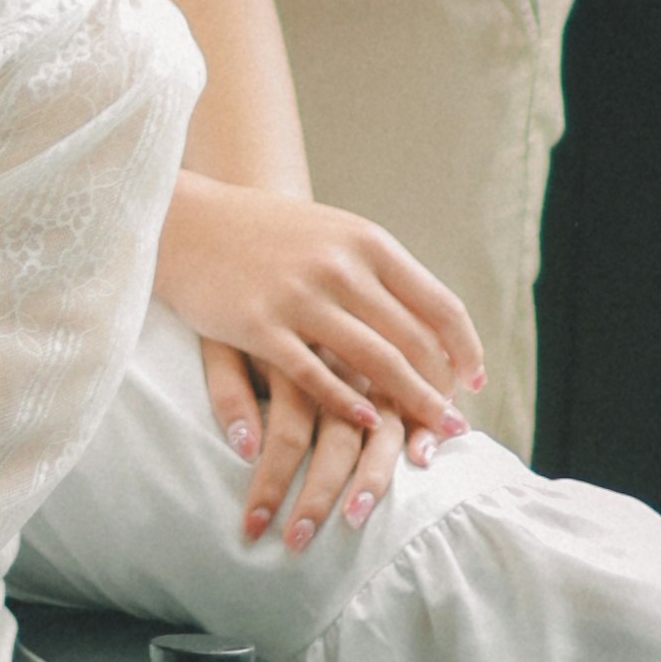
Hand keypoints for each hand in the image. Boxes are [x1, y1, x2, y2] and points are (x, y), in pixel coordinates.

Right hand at [156, 177, 479, 544]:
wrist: (187, 221)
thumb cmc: (266, 235)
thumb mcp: (332, 235)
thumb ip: (377, 273)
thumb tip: (432, 323)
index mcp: (367, 242)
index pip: (438, 304)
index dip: (464, 348)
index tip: (473, 381)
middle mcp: (341, 266)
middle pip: (414, 339)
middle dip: (442, 389)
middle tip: (455, 426)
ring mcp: (300, 295)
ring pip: (376, 360)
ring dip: (410, 404)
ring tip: (430, 440)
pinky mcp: (260, 324)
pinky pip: (314, 374)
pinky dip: (348, 402)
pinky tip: (368, 423)